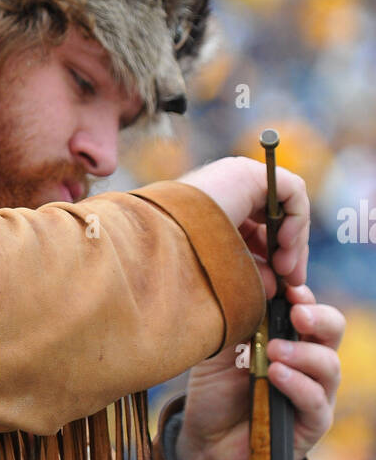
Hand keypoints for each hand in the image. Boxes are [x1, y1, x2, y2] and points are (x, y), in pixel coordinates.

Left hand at [175, 284, 343, 459]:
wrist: (205, 444)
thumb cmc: (215, 392)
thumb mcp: (219, 349)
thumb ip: (237, 318)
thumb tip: (256, 281)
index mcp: (290, 338)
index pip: (309, 308)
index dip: (303, 296)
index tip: (287, 288)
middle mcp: (309, 363)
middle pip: (333, 330)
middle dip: (318, 317)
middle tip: (295, 313)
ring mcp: (314, 394)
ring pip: (330, 366)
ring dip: (303, 354)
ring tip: (273, 352)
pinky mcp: (311, 425)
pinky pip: (316, 402)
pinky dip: (298, 385)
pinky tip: (276, 375)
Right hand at [179, 156, 309, 293]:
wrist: (163, 248)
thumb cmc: (182, 266)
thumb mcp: (223, 272)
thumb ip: (251, 274)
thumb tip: (278, 286)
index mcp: (214, 213)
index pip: (256, 232)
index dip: (273, 258)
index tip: (281, 286)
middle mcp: (227, 191)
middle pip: (273, 219)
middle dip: (288, 252)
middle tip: (294, 282)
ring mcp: (238, 177)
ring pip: (285, 207)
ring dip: (293, 241)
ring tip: (286, 270)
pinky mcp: (250, 172)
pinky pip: (292, 191)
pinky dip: (296, 219)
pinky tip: (283, 244)